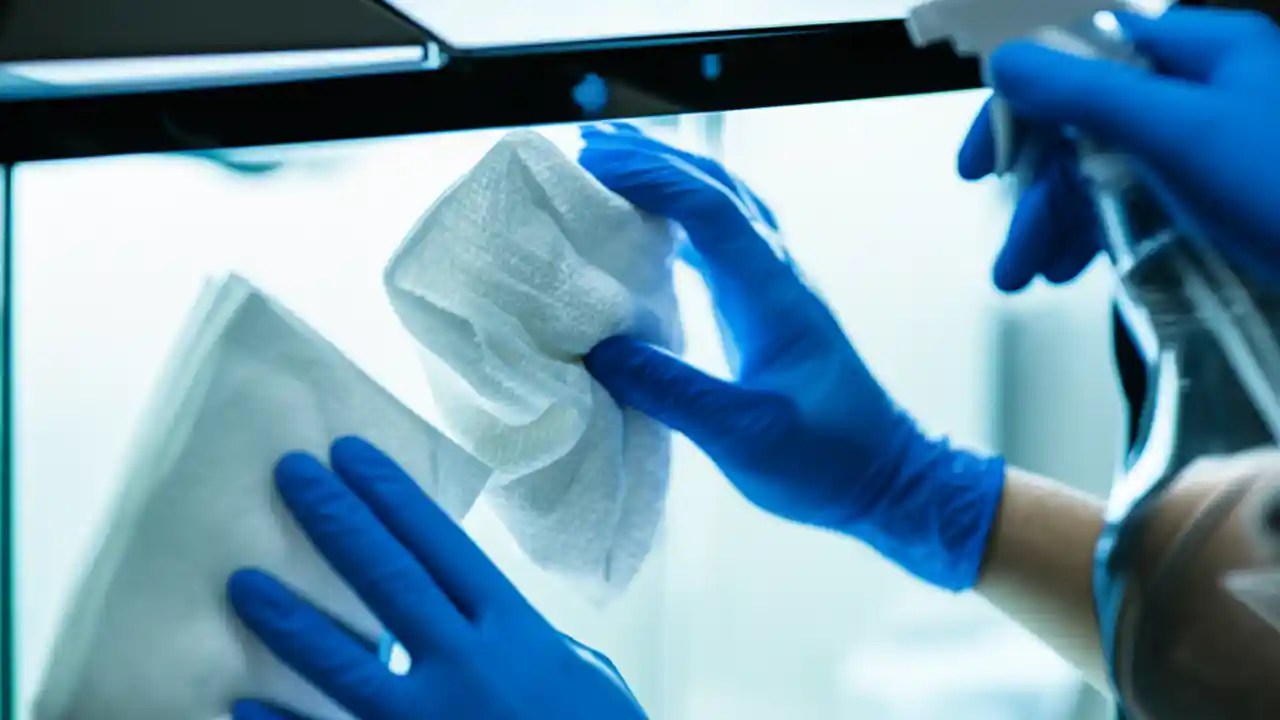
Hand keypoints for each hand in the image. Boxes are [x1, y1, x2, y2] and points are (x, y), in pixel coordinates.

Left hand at [226, 437, 646, 719]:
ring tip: (242, 580)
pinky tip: (242, 703)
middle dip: (336, 521)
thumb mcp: (580, 673)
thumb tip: (474, 613)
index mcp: (516, 629)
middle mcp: (472, 666)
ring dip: (290, 620)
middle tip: (289, 473)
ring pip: (346, 665)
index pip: (442, 544)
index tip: (348, 451)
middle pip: (390, 580)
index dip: (392, 494)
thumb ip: (524, 638)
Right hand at [580, 124, 1004, 590]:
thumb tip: (598, 349)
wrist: (885, 476)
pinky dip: (682, 215)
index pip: (713, 211)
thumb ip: (671, 392)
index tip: (594, 163)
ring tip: (611, 165)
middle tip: (589, 143)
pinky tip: (649, 224)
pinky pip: (724, 237)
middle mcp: (781, 276)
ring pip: (725, 204)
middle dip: (654, 158)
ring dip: (671, 177)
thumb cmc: (825, 462)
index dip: (653, 179)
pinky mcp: (772, 305)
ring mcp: (779, 286)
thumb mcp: (742, 437)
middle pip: (720, 188)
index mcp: (776, 297)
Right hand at [959, 7, 1279, 291]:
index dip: (1021, 109)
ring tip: (1031, 278)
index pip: (1082, 61)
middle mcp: (1203, 94)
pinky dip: (1105, 235)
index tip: (980, 165)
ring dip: (1064, 223)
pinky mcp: (1222, 201)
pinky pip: (1143, 206)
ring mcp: (1213, 150)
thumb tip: (1007, 61)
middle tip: (1010, 253)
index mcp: (1199, 53)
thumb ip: (1086, 92)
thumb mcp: (1180, 131)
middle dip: (1041, 192)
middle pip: (1089, 129)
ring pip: (1111, 174)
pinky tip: (1081, 268)